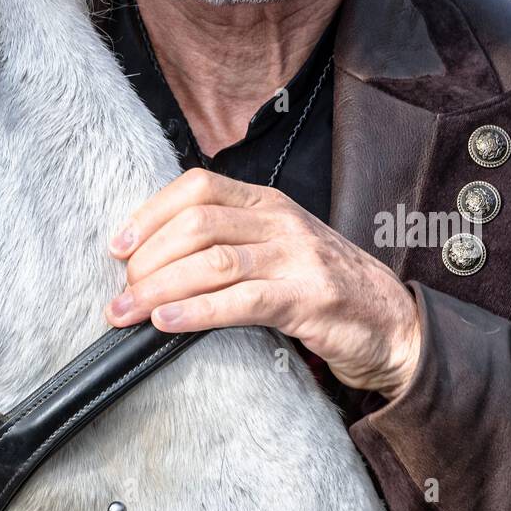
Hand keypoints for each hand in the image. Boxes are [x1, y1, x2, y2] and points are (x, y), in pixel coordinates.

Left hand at [104, 167, 421, 398]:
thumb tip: (154, 259)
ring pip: (213, 261)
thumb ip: (229, 242)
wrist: (393, 324)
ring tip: (126, 311)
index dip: (150, 214)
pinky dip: (196, 312)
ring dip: (160, 287)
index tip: (118, 247)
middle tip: (121, 290)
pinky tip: (167, 324)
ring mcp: (297, 257)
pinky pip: (241, 300)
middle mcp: (280, 220)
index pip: (197, 187)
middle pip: (197, 223)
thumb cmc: (324, 287)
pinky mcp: (308, 298)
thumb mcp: (276, 248)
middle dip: (148, 257)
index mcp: (267, 202)